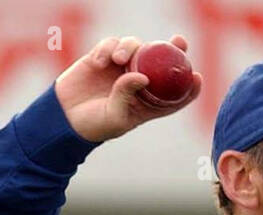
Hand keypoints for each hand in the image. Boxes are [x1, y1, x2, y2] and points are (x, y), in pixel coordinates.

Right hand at [54, 35, 202, 142]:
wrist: (66, 117)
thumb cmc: (96, 125)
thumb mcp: (115, 116)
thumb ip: (127, 95)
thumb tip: (142, 74)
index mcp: (148, 103)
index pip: (174, 94)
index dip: (188, 85)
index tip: (197, 77)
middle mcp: (138, 83)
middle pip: (160, 62)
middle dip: (172, 49)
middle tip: (179, 41)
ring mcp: (120, 69)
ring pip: (136, 47)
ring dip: (130, 47)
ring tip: (118, 59)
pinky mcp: (102, 59)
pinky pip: (111, 44)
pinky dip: (107, 48)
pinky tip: (99, 61)